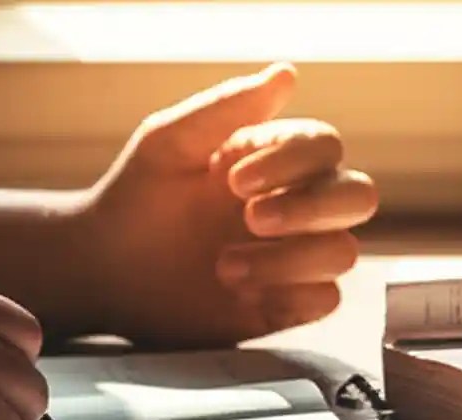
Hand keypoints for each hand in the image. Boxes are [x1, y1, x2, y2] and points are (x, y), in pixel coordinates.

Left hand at [81, 62, 377, 348]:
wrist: (103, 269)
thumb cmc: (134, 198)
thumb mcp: (168, 143)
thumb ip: (226, 108)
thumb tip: (286, 73)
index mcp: (274, 159)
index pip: (324, 147)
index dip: (292, 161)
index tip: (232, 181)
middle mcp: (296, 205)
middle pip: (358, 196)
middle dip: (313, 206)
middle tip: (252, 219)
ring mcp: (294, 257)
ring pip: (344, 252)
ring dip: (291, 259)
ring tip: (224, 267)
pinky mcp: (285, 304)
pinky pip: (326, 300)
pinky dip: (293, 294)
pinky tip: (241, 292)